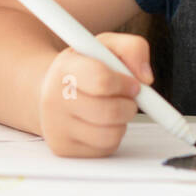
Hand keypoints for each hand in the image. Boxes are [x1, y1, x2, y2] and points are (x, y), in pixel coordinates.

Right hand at [37, 32, 151, 156]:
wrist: (50, 90)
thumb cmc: (84, 68)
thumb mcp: (106, 46)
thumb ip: (132, 48)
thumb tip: (146, 78)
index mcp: (65, 68)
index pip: (101, 80)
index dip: (126, 84)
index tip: (134, 84)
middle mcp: (53, 98)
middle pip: (109, 112)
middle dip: (129, 106)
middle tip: (128, 99)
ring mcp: (56, 126)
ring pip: (110, 134)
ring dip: (122, 122)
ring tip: (114, 109)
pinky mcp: (62, 148)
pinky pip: (105, 148)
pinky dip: (113, 136)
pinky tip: (102, 123)